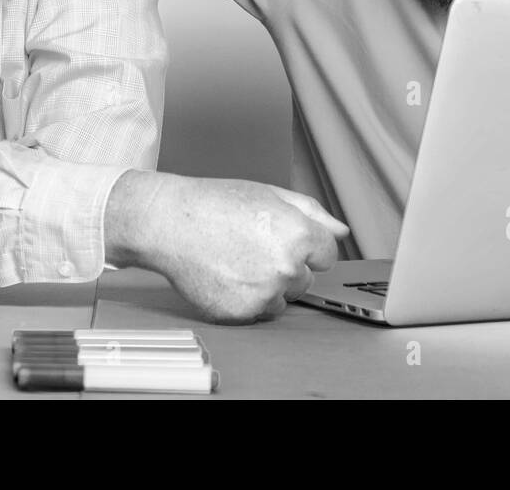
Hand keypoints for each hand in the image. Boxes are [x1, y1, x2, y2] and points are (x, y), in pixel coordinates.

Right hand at [104, 171, 348, 323]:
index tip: (283, 239)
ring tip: (238, 260)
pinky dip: (247, 300)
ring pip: (284, 298)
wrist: (169, 223)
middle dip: (287, 266)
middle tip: (254, 246)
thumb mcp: (270, 194)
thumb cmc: (215, 204)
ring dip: (269, 286)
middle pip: (306, 279)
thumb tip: (340, 231)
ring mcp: (263, 293)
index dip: (307, 245)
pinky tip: (227, 276)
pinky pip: (259, 313)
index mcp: (298, 234)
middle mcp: (285, 267)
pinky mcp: (241, 314)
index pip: (328, 255)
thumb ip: (312, 213)